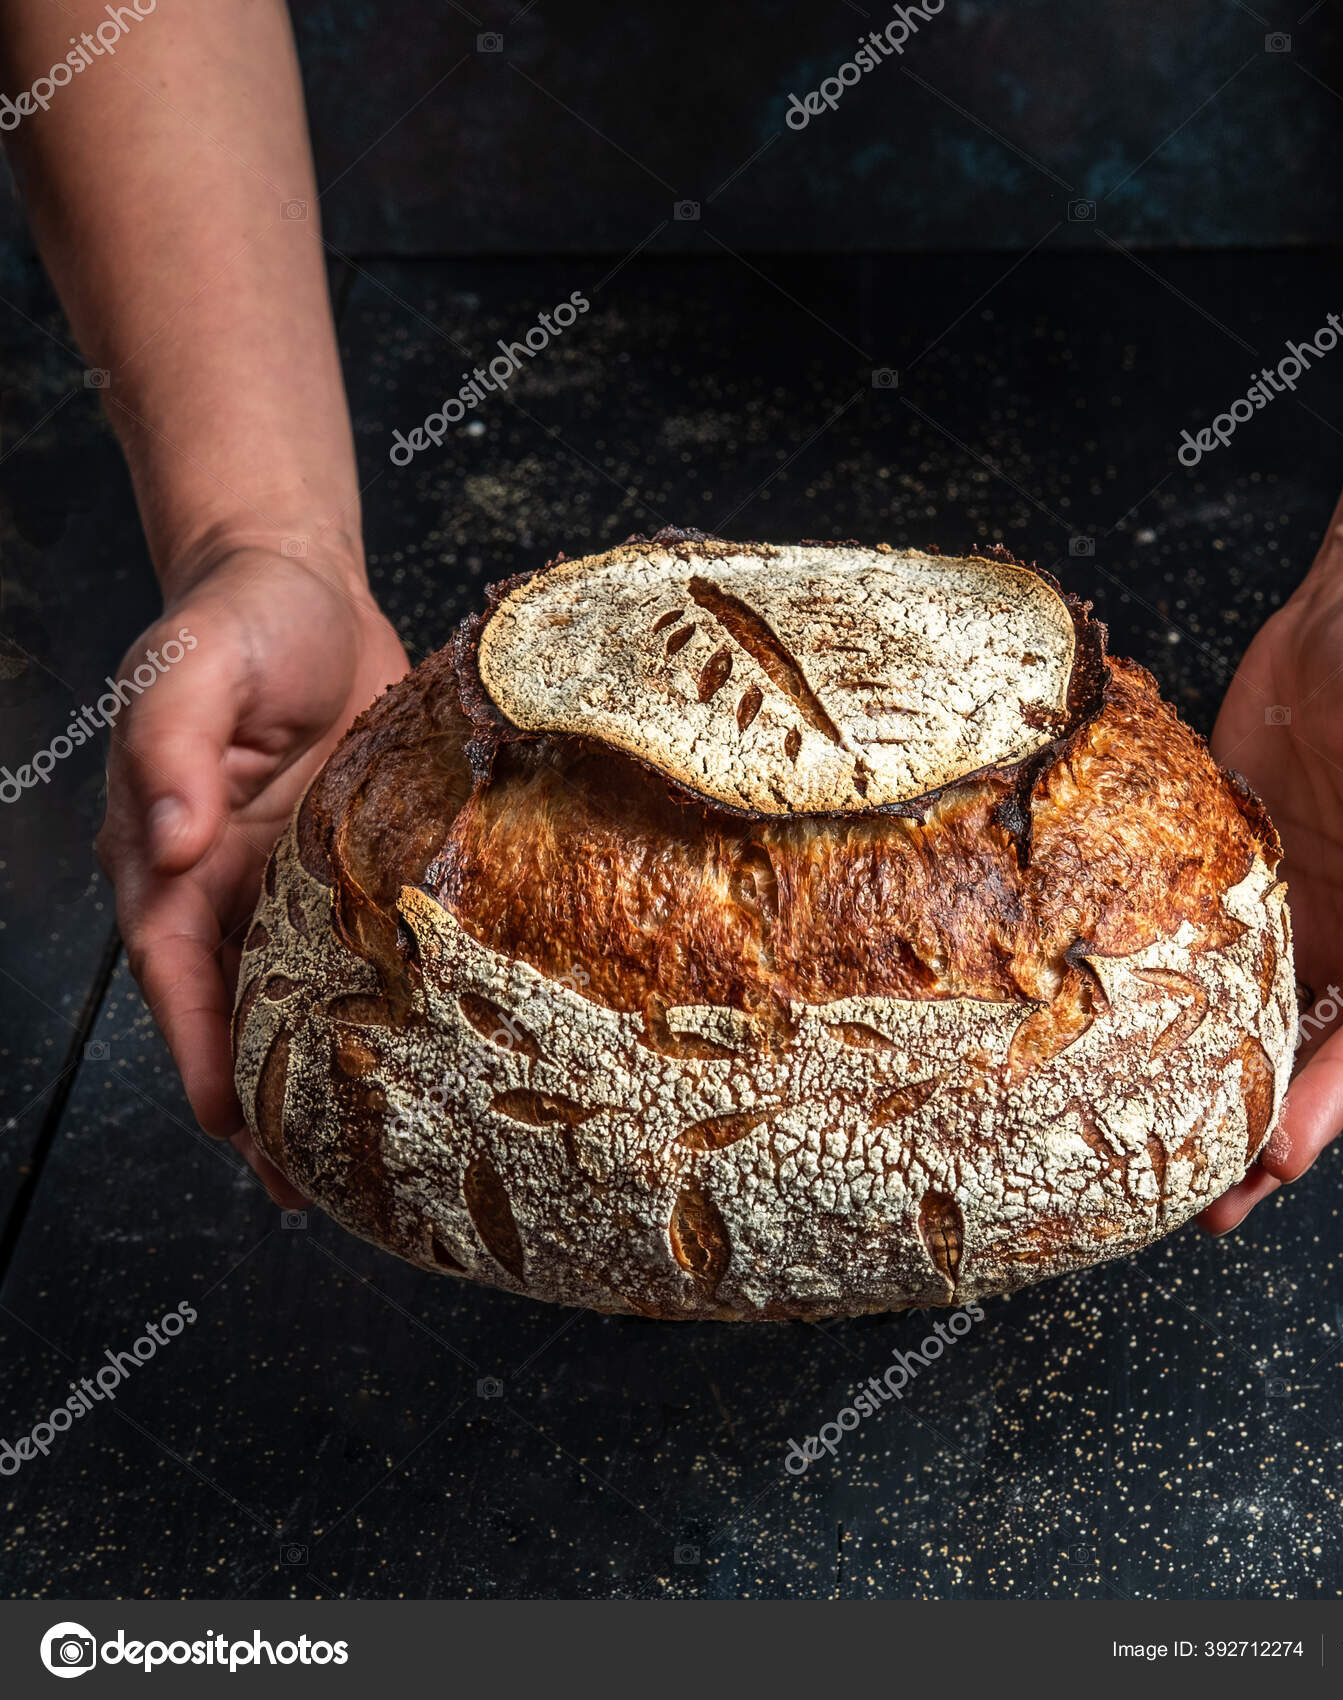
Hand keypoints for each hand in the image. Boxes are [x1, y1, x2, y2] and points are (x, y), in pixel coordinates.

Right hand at [95, 548, 408, 1203]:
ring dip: (328, 1066)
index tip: (228, 1122)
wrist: (302, 580)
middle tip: (309, 1182)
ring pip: (305, 990)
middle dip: (265, 1092)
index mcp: (169, 852)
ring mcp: (294, 875)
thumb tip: (171, 843)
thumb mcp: (190, 669)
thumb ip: (173, 752)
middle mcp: (227, 880)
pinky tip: (424, 1047)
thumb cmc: (234, 618)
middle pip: (241, 1005)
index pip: (177, 970)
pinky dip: (384, 999)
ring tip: (371, 1153)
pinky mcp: (355, 859)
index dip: (199, 1048)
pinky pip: (367, 940)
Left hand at [1199, 544, 1342, 1231]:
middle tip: (1214, 1199)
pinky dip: (1184, 1010)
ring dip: (1223, 1089)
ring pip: (1265, 1020)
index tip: (1290, 1151)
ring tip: (1165, 1156)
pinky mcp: (1244, 879)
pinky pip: (1215, 958)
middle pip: (1325, 1051)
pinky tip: (1136, 1046)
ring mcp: (1303, 907)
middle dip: (1276, 1127)